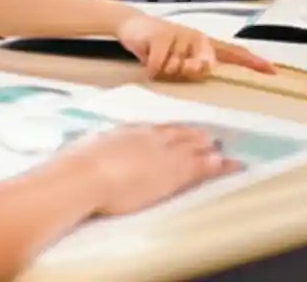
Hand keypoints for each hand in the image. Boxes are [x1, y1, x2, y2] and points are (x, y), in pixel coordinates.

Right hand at [67, 124, 238, 215]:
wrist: (87, 176)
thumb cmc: (78, 165)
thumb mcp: (88, 149)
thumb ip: (98, 148)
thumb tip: (92, 149)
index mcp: (129, 131)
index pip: (156, 130)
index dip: (170, 131)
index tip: (178, 132)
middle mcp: (150, 138)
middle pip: (179, 135)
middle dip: (194, 136)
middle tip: (208, 137)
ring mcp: (165, 154)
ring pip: (194, 148)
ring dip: (208, 148)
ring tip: (222, 150)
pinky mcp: (175, 174)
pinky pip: (203, 168)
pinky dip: (218, 166)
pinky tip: (228, 165)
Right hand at [116, 15, 273, 79]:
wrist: (131, 25)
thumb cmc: (157, 47)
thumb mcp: (177, 60)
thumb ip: (192, 68)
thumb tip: (202, 69)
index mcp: (204, 43)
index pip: (232, 52)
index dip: (251, 62)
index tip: (271, 70)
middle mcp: (197, 36)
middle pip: (202, 68)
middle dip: (188, 72)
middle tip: (173, 65)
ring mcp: (180, 34)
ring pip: (176, 69)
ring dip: (163, 70)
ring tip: (156, 58)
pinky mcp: (163, 35)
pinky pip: (161, 64)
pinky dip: (152, 68)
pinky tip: (147, 58)